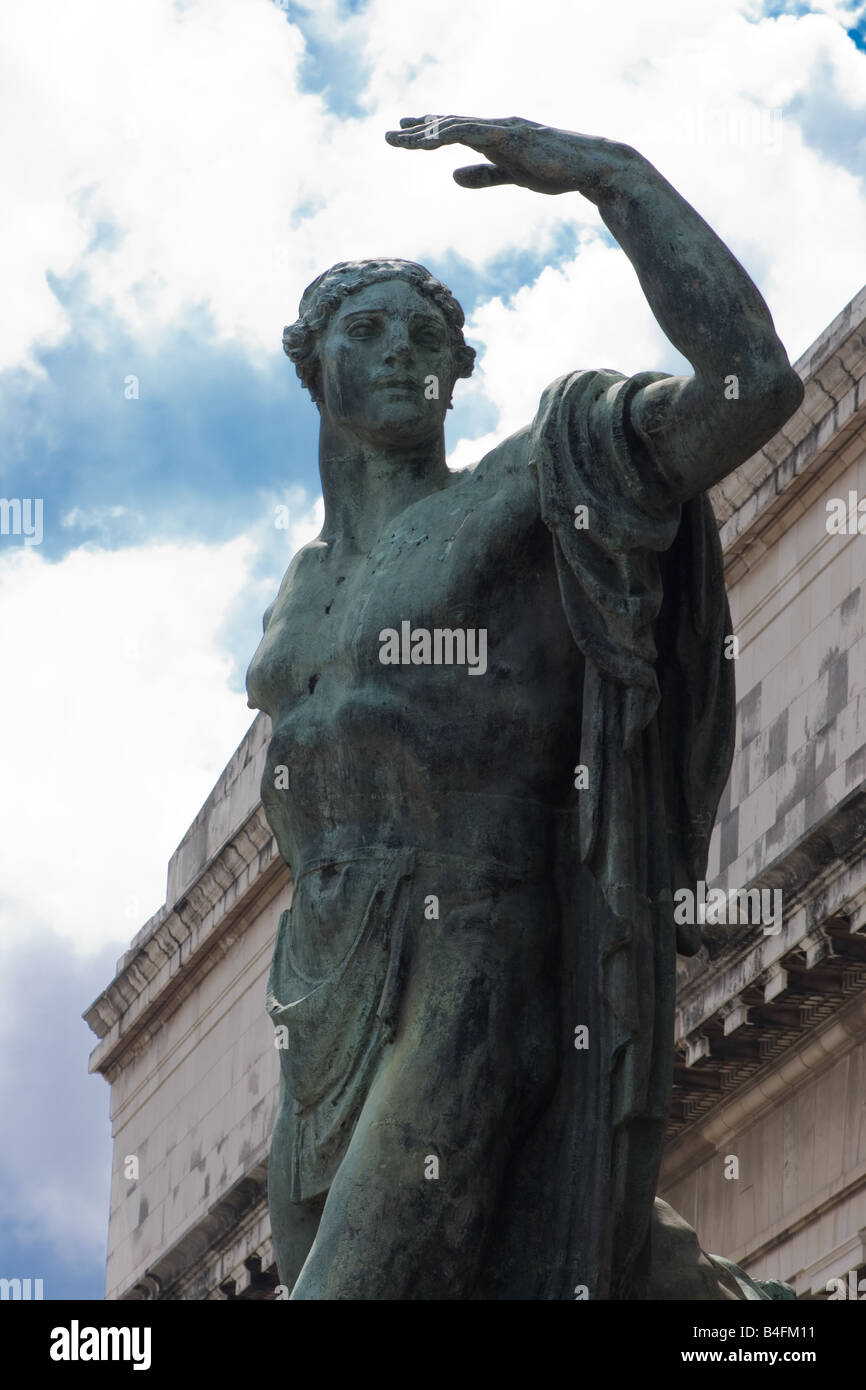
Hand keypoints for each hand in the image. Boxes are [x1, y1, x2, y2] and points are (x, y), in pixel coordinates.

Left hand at [385, 115, 597, 195]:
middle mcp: (495, 126)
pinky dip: (451, 134)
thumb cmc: (555, 170)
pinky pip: (475, 133)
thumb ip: (484, 175)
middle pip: (449, 124)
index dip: (427, 130)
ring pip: (456, 126)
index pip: (454, 129)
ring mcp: (504, 128)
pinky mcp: (512, 136)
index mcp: (495, 136)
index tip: (404, 133)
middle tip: (389, 137)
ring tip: (403, 141)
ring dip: (428, 134)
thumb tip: (453, 176)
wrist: (589, 167)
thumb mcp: (512, 175)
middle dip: (418, 130)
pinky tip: (432, 141)